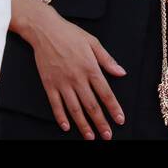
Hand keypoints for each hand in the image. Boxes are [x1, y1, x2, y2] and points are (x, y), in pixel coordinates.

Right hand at [27, 7, 126, 139]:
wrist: (45, 30)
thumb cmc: (70, 34)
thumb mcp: (93, 42)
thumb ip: (107, 60)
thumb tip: (121, 72)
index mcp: (90, 68)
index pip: (105, 93)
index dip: (113, 108)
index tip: (119, 120)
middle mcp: (77, 78)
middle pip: (91, 106)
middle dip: (100, 123)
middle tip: (107, 136)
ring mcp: (62, 83)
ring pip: (75, 109)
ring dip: (83, 125)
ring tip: (90, 137)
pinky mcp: (49, 84)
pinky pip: (56, 105)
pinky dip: (61, 117)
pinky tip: (67, 127)